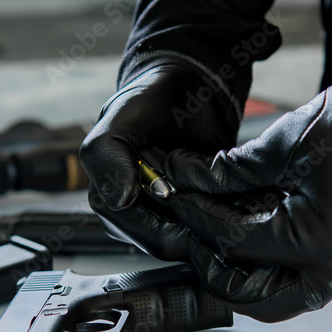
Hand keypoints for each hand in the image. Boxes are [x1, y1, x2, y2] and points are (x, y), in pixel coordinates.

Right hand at [79, 62, 239, 259]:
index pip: (147, 236)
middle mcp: (130, 216)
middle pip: (170, 243)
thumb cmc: (152, 99)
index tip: (196, 195)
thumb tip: (120, 200)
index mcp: (106, 199)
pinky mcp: (185, 214)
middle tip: (214, 189)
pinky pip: (205, 229)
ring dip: (210, 219)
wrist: (185, 87)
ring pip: (190, 239)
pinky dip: (219, 214)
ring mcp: (158, 218)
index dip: (176, 224)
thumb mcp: (121, 117)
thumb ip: (108, 156)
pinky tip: (224, 193)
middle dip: (196, 222)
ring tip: (219, 187)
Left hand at [160, 83, 331, 321]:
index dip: (196, 217)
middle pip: (249, 295)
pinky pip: (300, 283)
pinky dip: (269, 269)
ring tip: (213, 240)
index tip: (173, 196)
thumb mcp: (287, 146)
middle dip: (212, 268)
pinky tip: (247, 239)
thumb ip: (233, 171)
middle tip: (188, 236)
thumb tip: (190, 178)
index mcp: (315, 242)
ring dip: (240, 275)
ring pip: (275, 298)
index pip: (232, 239)